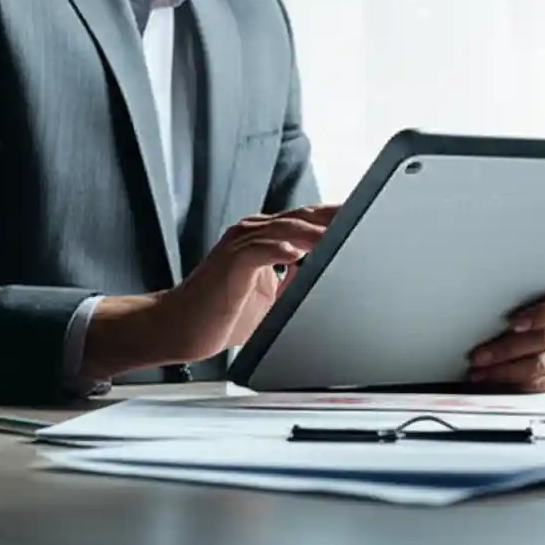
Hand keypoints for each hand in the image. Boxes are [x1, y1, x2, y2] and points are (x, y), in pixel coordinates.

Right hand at [81, 204, 339, 379]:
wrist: (179, 327)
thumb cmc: (222, 313)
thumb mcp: (270, 296)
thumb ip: (296, 282)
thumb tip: (329, 281)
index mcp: (263, 238)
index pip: (306, 221)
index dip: (335, 219)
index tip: (365, 219)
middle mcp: (251, 234)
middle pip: (300, 217)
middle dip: (333, 218)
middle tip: (363, 218)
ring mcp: (239, 246)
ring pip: (282, 229)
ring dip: (313, 232)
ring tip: (340, 233)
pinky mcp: (228, 264)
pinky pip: (256, 252)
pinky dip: (277, 250)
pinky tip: (297, 253)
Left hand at [465, 290, 544, 392]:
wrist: (520, 326)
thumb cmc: (514, 309)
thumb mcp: (514, 299)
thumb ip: (508, 301)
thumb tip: (480, 303)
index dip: (536, 315)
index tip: (510, 323)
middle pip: (544, 339)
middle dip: (507, 349)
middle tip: (478, 356)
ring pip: (539, 365)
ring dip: (505, 371)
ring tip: (479, 373)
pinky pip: (541, 385)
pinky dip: (515, 386)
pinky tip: (494, 383)